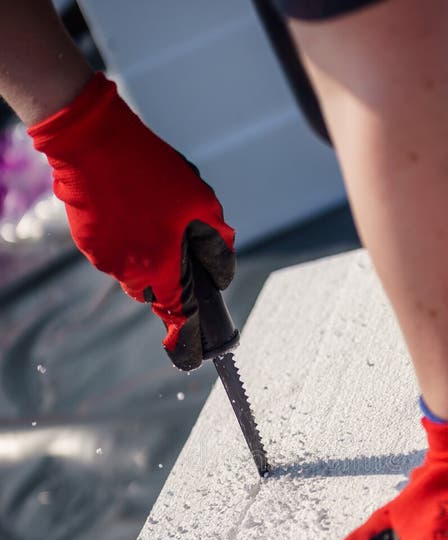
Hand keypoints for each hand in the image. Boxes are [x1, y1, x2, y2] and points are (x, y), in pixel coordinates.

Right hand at [28, 72, 234, 369]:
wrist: (92, 141)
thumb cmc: (152, 171)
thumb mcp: (201, 201)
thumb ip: (217, 242)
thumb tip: (221, 271)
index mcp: (160, 268)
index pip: (177, 316)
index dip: (186, 336)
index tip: (193, 353)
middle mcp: (130, 273)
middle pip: (156, 294)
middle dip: (169, 279)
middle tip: (174, 242)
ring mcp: (104, 260)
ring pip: (134, 274)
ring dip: (147, 256)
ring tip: (150, 214)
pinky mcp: (87, 244)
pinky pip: (114, 254)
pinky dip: (126, 241)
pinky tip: (129, 208)